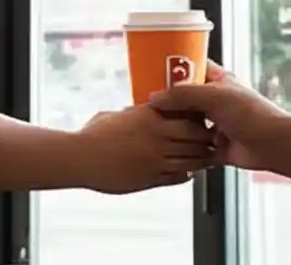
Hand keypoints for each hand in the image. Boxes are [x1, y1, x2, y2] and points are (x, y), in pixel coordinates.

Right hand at [73, 104, 211, 193]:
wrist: (81, 158)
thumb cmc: (93, 135)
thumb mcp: (115, 115)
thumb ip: (132, 115)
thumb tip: (137, 112)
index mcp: (150, 117)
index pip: (188, 116)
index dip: (199, 118)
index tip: (201, 118)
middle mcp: (158, 137)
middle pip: (196, 138)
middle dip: (205, 138)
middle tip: (210, 138)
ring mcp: (157, 160)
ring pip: (192, 159)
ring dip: (200, 159)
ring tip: (204, 158)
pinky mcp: (151, 179)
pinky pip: (178, 177)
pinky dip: (185, 175)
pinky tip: (186, 174)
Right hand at [149, 62, 287, 171]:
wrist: (273, 145)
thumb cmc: (250, 114)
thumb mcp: (212, 96)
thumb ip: (182, 95)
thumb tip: (154, 98)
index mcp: (219, 82)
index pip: (193, 67)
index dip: (174, 68)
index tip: (152, 69)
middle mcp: (217, 101)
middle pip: (187, 96)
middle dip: (170, 100)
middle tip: (146, 100)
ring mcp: (218, 123)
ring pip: (189, 121)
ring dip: (176, 124)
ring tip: (150, 122)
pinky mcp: (218, 145)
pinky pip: (195, 145)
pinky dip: (184, 145)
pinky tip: (166, 144)